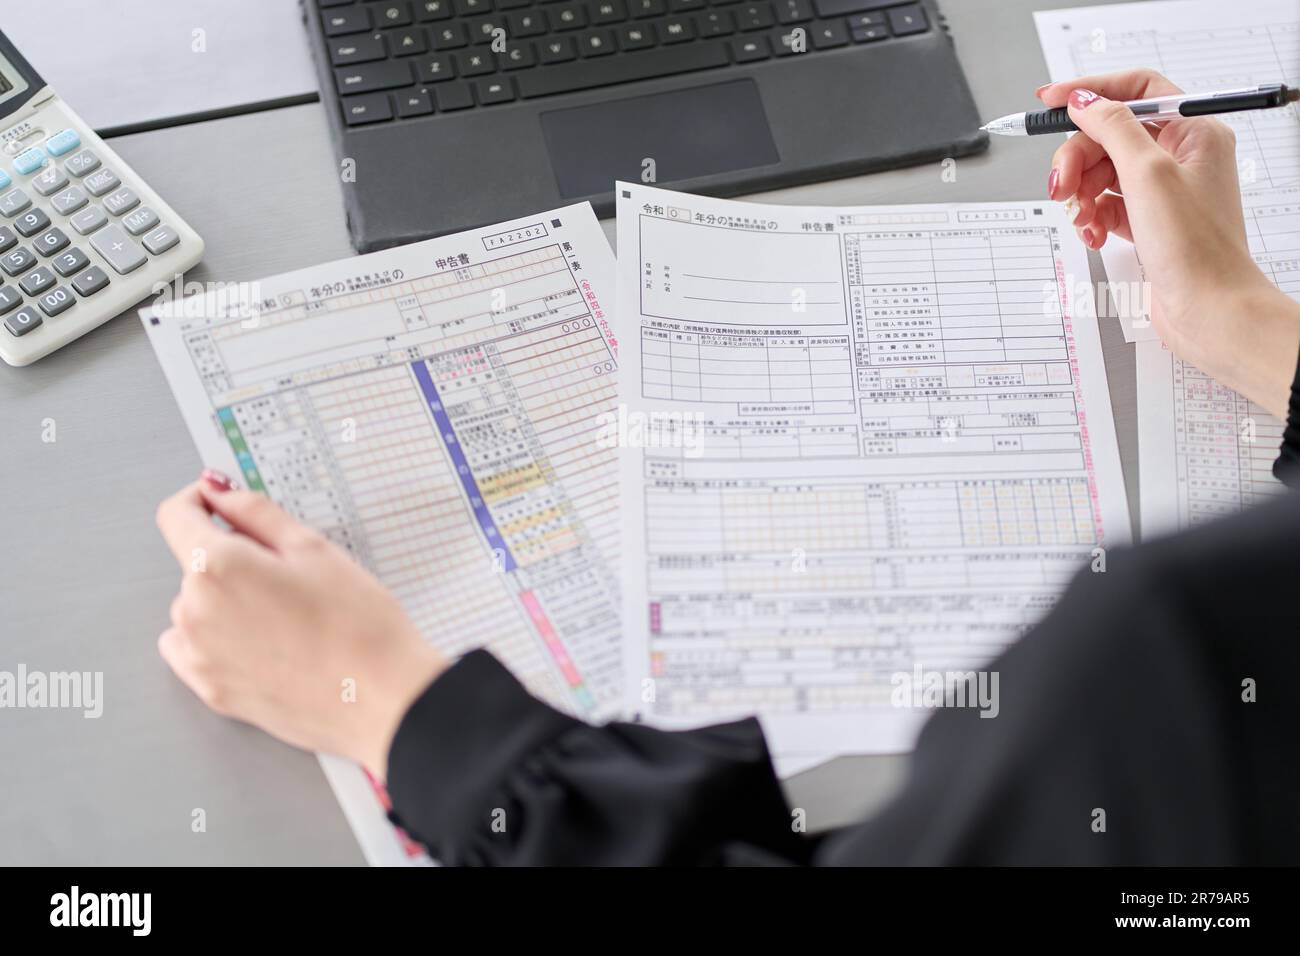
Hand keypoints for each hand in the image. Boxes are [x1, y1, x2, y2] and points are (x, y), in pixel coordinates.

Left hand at [155, 470, 446, 779]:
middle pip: (196, 565)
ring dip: (227, 602)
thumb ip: (255, 512)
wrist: (381, 698)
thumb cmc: (358, 625)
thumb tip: (217, 493)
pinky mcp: (210, 690)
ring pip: (197, 607)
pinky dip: (219, 640)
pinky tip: (267, 645)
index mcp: (217, 566)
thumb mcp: (314, 548)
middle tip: (291, 578)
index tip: (220, 502)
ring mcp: (198, 656)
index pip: (176, 516)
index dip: (200, 500)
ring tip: (289, 619)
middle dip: (233, 561)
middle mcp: (194, 610)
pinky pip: (194, 649)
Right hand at [1040, 69, 1299, 418]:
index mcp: (1194, 132)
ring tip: (1080, 217)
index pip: (1136, 90)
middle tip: (1061, 184)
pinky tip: (1093, 233)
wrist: (1208, 308)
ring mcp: (1162, 191)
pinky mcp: (1148, 221)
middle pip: (1109, 137)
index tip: (1053, 102)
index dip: (1092, 93)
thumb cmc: (1196, 247)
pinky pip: (1105, 205)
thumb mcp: (1148, 174)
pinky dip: (1092, 217)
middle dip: (1078, 160)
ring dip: (1082, 194)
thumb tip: (1084, 101)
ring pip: (1102, 173)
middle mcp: (1179, 157)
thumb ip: (1112, 128)